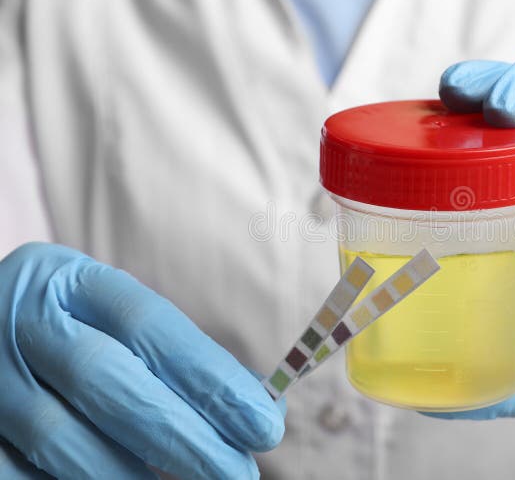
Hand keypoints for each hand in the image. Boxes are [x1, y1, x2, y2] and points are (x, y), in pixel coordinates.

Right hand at [0, 243, 283, 478]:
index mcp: (73, 281)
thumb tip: (259, 412)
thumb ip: (180, 357)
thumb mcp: (118, 319)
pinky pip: (21, 473)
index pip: (149, 323)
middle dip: (181, 434)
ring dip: (130, 475)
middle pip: (104, 378)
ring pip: (57, 436)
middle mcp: (23, 321)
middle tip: (238, 473)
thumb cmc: (78, 330)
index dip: (210, 377)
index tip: (263, 425)